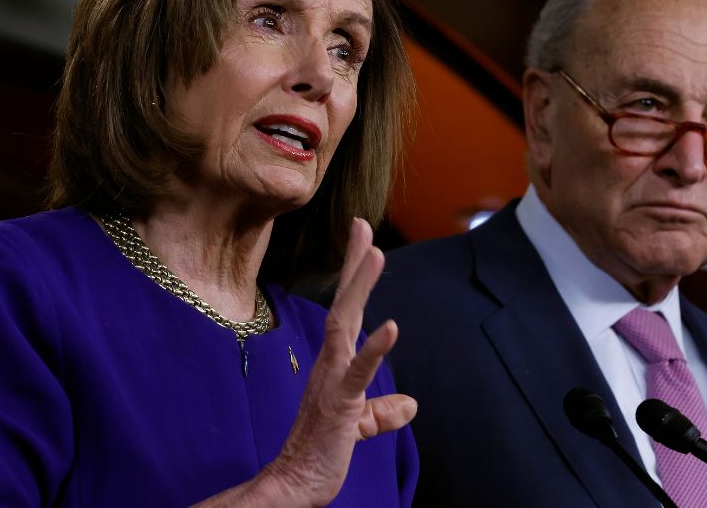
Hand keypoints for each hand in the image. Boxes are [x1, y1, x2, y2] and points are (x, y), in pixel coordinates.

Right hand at [260, 217, 417, 504]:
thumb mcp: (359, 426)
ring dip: (359, 289)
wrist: (296, 483)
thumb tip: (410, 405)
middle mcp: (330, 363)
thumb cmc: (321, 451)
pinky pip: (357, 372)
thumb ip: (382, 412)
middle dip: (353, 265)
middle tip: (360, 224)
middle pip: (343, 304)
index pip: (347, 311)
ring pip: (345, 325)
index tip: (362, 237)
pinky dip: (374, 349)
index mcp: (335, 364)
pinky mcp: (339, 403)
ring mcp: (332, 380)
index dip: (355, 275)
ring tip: (374, 253)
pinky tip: (391, 326)